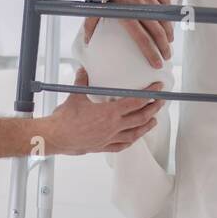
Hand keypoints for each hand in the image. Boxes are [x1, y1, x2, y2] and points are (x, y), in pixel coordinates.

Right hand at [44, 67, 161, 154]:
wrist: (55, 137)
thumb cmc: (64, 119)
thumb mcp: (76, 96)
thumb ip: (82, 81)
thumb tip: (83, 70)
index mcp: (109, 113)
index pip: (135, 102)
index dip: (149, 95)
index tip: (157, 89)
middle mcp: (113, 127)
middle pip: (140, 118)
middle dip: (153, 109)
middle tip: (160, 102)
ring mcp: (109, 138)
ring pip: (134, 133)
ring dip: (146, 126)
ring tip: (153, 120)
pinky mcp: (103, 146)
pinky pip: (122, 145)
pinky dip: (131, 140)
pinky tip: (134, 138)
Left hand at [85, 0, 172, 68]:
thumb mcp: (93, 1)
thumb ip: (91, 23)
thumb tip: (86, 40)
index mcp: (125, 12)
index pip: (142, 38)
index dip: (150, 52)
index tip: (156, 63)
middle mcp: (140, 5)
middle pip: (157, 32)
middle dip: (164, 47)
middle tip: (166, 57)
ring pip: (164, 18)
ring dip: (168, 32)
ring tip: (169, 42)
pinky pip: (165, 2)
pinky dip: (168, 13)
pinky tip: (168, 20)